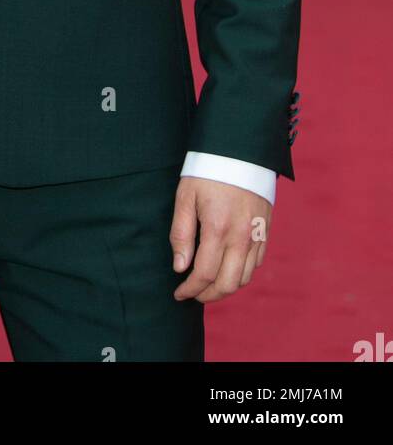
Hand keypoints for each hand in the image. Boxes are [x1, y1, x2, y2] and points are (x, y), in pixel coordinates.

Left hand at [169, 177, 270, 302]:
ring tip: (208, 284)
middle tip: (193, 293)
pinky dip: (241, 273)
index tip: (179, 293)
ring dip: (225, 288)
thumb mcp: (186, 197)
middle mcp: (241, 237)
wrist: (240, 149)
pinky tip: (226, 268)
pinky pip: (256, 263)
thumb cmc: (207, 171)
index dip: (190, 290)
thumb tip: (180, 267)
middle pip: (227, 284)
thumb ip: (181, 234)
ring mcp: (256, 235)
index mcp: (218, 229)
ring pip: (244, 278)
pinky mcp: (265, 230)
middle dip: (207, 295)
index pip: (204, 274)